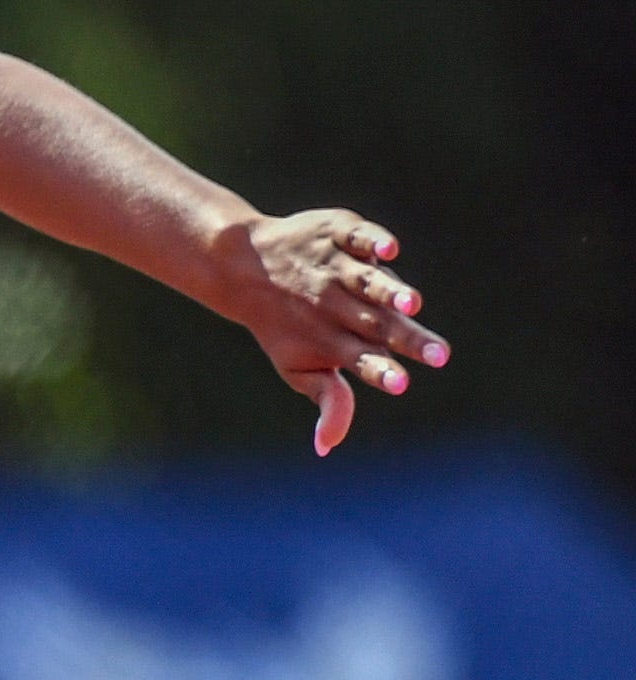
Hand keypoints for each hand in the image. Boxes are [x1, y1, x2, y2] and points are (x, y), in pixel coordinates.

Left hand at [219, 209, 450, 456]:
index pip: (361, 361)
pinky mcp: (336, 232)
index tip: (401, 385)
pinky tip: (388, 250)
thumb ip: (328, 401)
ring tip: (411, 304)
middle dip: (405, 339)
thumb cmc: (284, 327)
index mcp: (334, 340)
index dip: (380, 372)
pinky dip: (370, 242)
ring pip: (365, 282)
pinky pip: (354, 236)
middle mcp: (336, 304)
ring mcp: (336, 267)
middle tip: (437, 354)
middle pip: (375, 324)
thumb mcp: (299, 369)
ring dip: (388, 292)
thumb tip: (326, 447)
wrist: (242, 269)